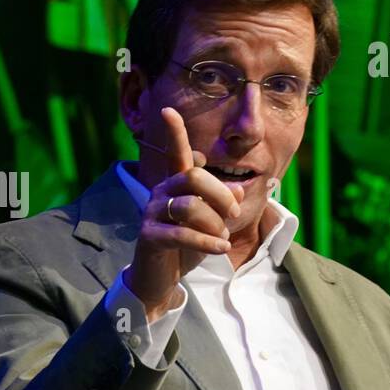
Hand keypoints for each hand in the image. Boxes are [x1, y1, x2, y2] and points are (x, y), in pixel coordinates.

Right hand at [126, 107, 243, 320]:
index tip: (168, 111)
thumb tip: (239, 188)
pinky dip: (208, 242)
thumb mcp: (212, 221)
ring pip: (191, 206)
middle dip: (221, 195)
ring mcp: (153, 213)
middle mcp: (161, 192)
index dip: (174, 133)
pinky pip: (183, 234)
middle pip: (194, 176)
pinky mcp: (150, 236)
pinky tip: (220, 248)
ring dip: (214, 224)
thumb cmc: (186, 245)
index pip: (176, 153)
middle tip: (233, 215)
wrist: (161, 278)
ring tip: (219, 238)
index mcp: (176, 184)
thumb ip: (224, 202)